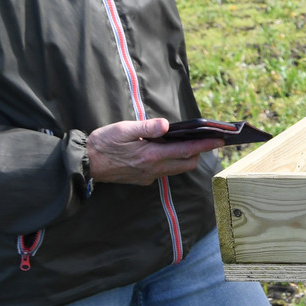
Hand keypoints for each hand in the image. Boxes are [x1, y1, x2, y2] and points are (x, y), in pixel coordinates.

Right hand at [87, 118, 224, 185]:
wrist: (84, 164)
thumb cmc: (102, 143)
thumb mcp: (122, 130)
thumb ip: (145, 128)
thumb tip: (165, 125)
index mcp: (151, 156)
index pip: (186, 150)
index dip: (205, 145)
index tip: (220, 140)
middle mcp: (153, 169)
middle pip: (187, 163)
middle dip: (199, 152)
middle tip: (207, 139)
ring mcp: (148, 176)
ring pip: (176, 169)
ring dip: (185, 157)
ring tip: (188, 142)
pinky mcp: (142, 179)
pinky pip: (164, 171)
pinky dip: (171, 161)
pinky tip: (165, 150)